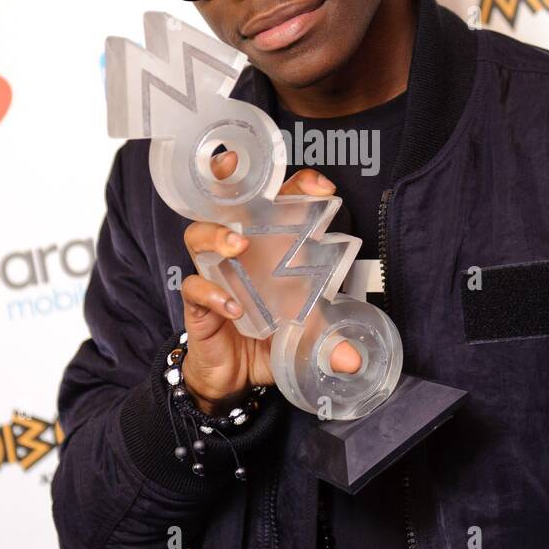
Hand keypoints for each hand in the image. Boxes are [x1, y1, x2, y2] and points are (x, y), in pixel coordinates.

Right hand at [180, 154, 362, 415]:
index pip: (278, 204)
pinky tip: (231, 306)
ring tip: (238, 245)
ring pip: (198, 236)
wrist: (234, 377)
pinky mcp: (197, 303)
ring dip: (217, 234)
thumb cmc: (267, 338)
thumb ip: (328, 342)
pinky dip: (212, 294)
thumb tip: (353, 360)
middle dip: (227, 180)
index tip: (322, 188)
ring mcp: (214, 274)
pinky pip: (195, 288)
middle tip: (237, 171)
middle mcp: (238, 252)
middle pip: (226, 203)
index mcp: (269, 248)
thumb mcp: (305, 335)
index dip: (297, 187)